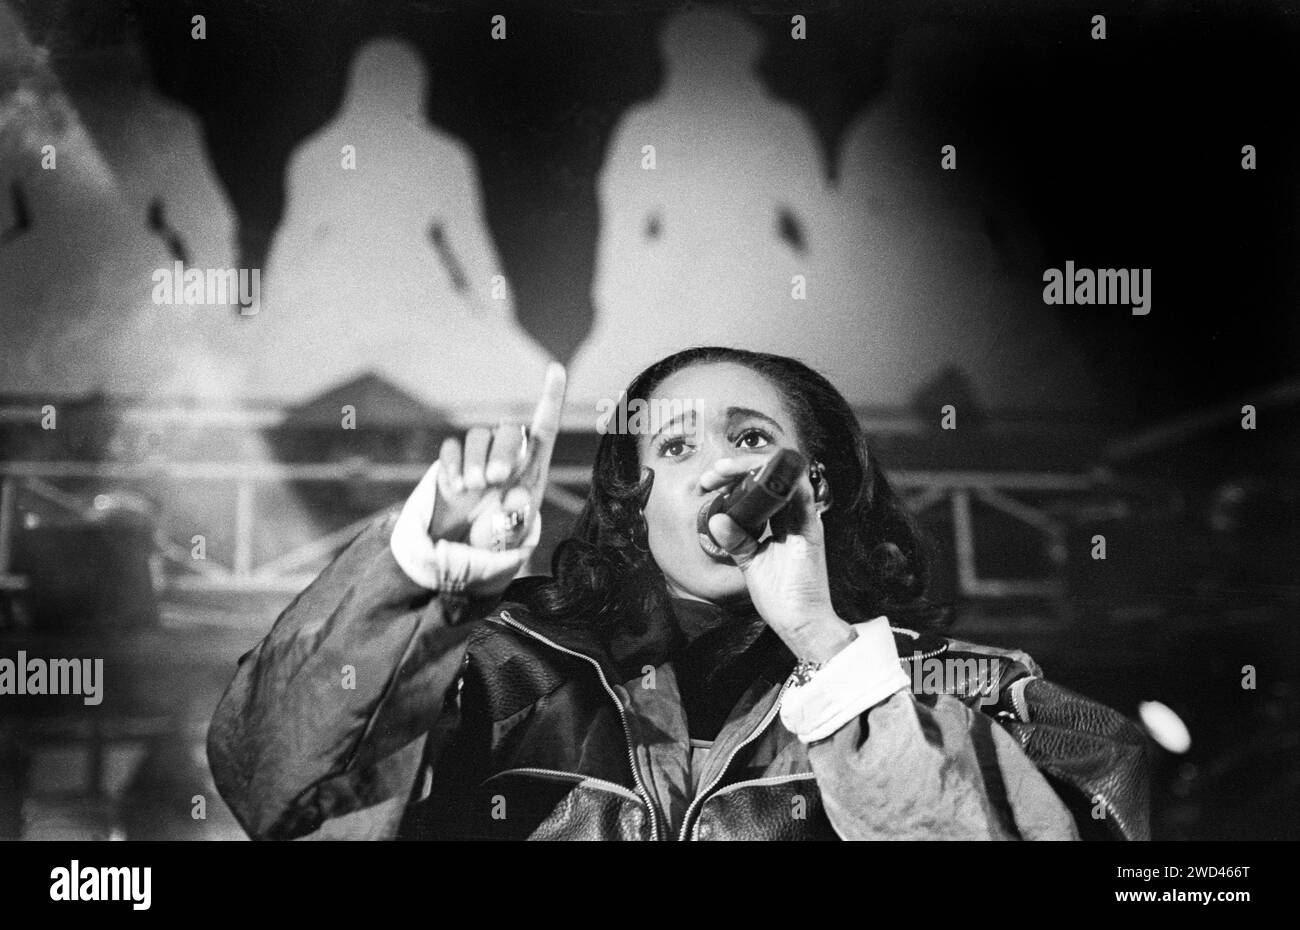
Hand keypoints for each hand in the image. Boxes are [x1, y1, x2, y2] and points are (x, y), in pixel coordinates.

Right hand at [390, 363, 564, 598]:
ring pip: (479, 436)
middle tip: (493, 480)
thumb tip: (514, 494)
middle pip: (509, 431)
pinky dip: (453, 462)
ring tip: (472, 489)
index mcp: (533, 471)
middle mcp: (507, 460)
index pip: (545, 428)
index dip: (551, 398)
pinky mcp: (451, 467)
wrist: (458, 560)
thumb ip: (516, 518)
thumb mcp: (513, 537)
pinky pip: (452, 448)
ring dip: (476, 458)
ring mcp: (478, 462)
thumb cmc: (495, 548)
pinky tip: (455, 486)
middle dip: (502, 450)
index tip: (556, 369)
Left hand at [701, 453, 853, 662]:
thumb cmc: (780, 595)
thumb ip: (736, 540)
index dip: (735, 476)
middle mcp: (794, 515)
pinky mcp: (809, 531)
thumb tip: (715, 520)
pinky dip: (781, 481)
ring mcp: (804, 520)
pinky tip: (756, 477)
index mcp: (781, 520)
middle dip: (738, 466)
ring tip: (725, 471)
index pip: (760, 486)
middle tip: (712, 474)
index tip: (709, 481)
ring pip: (785, 476)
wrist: (799, 623)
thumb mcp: (749, 561)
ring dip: (753, 467)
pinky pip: (802, 495)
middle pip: (771, 475)